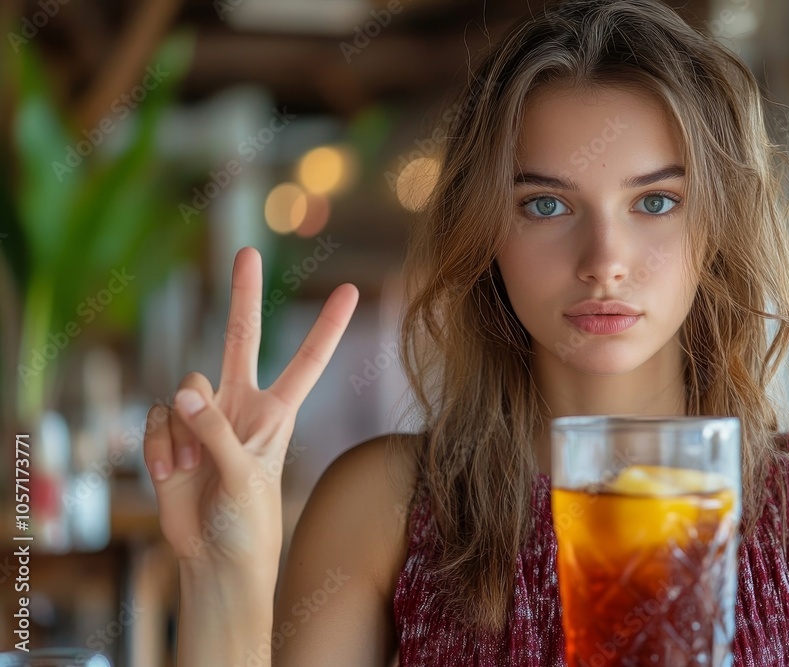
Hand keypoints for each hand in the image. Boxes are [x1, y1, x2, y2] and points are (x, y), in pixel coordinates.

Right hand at [142, 246, 358, 572]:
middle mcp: (240, 405)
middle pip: (241, 339)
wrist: (213, 559)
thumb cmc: (248, 521)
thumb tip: (181, 389)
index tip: (351, 290)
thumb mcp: (244, 475)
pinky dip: (159, 447)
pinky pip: (156, 419)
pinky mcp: (170, 434)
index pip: (307, 361)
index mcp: (275, 413)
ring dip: (182, 431)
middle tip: (247, 251)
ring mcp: (203, 417)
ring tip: (192, 470)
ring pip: (184, 388)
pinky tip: (172, 474)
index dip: (327, 327)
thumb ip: (215, 429)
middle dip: (243, 296)